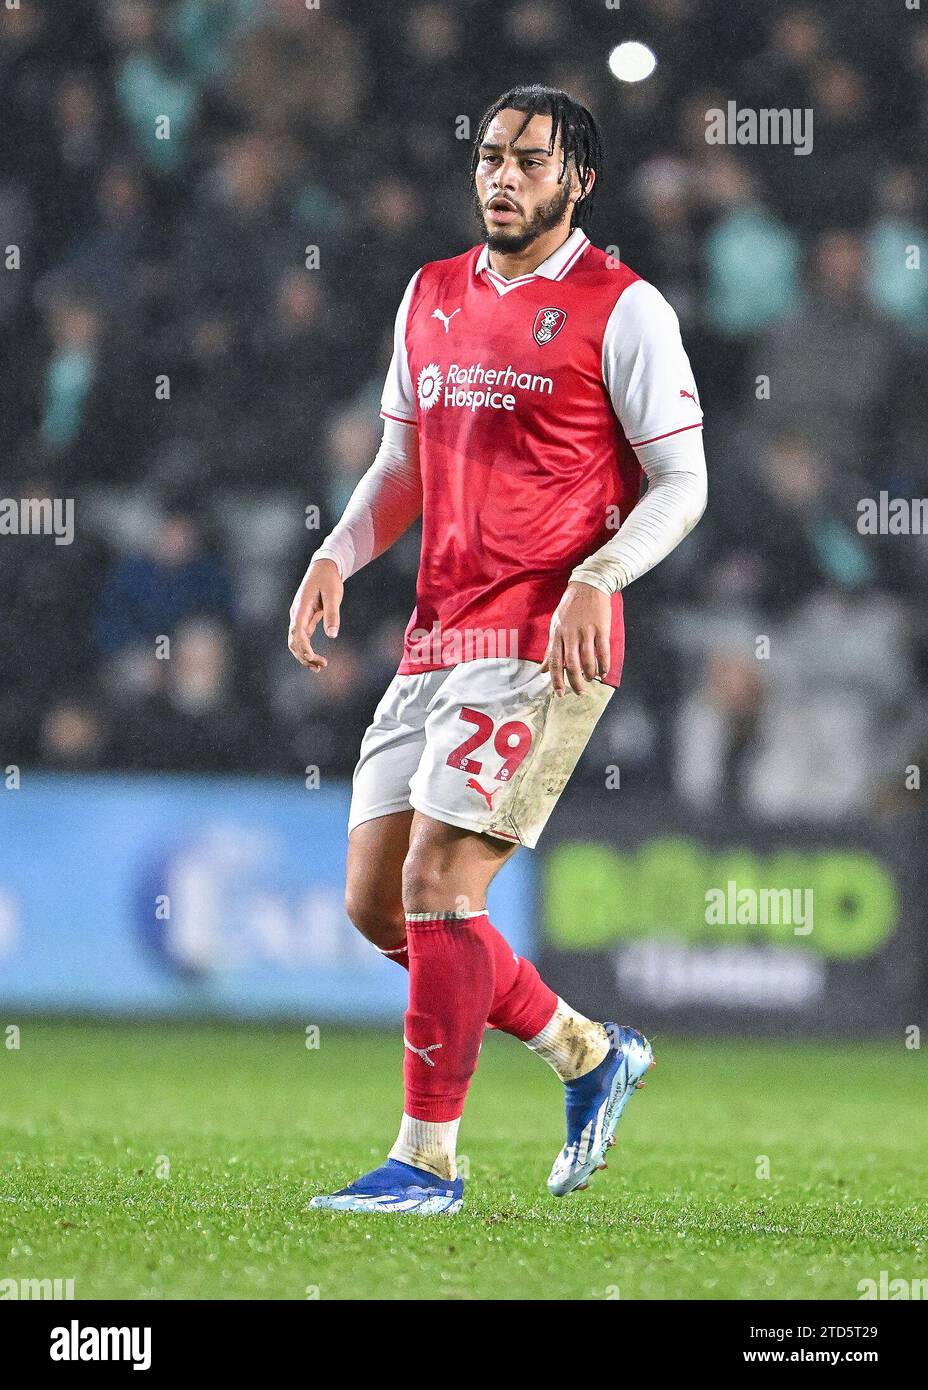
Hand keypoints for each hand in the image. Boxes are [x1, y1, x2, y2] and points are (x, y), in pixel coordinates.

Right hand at [288, 558, 342, 669]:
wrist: (323, 567)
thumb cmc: (328, 579)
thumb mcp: (333, 595)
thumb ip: (332, 614)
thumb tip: (332, 635)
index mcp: (301, 607)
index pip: (297, 631)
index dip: (303, 646)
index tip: (312, 658)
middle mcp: (296, 614)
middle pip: (293, 640)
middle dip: (304, 655)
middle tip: (320, 666)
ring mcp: (299, 617)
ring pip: (296, 641)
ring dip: (304, 655)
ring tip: (319, 667)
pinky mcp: (304, 618)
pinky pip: (301, 637)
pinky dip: (307, 649)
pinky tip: (315, 659)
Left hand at [540, 581, 610, 695]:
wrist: (588, 586)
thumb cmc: (570, 607)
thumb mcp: (556, 625)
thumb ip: (551, 649)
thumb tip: (542, 670)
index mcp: (558, 634)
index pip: (555, 661)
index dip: (556, 679)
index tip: (559, 693)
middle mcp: (571, 634)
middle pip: (571, 664)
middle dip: (575, 681)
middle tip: (579, 692)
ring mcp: (586, 631)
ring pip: (587, 659)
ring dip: (589, 674)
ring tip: (590, 679)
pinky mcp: (601, 628)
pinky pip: (603, 651)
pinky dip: (603, 664)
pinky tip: (603, 672)